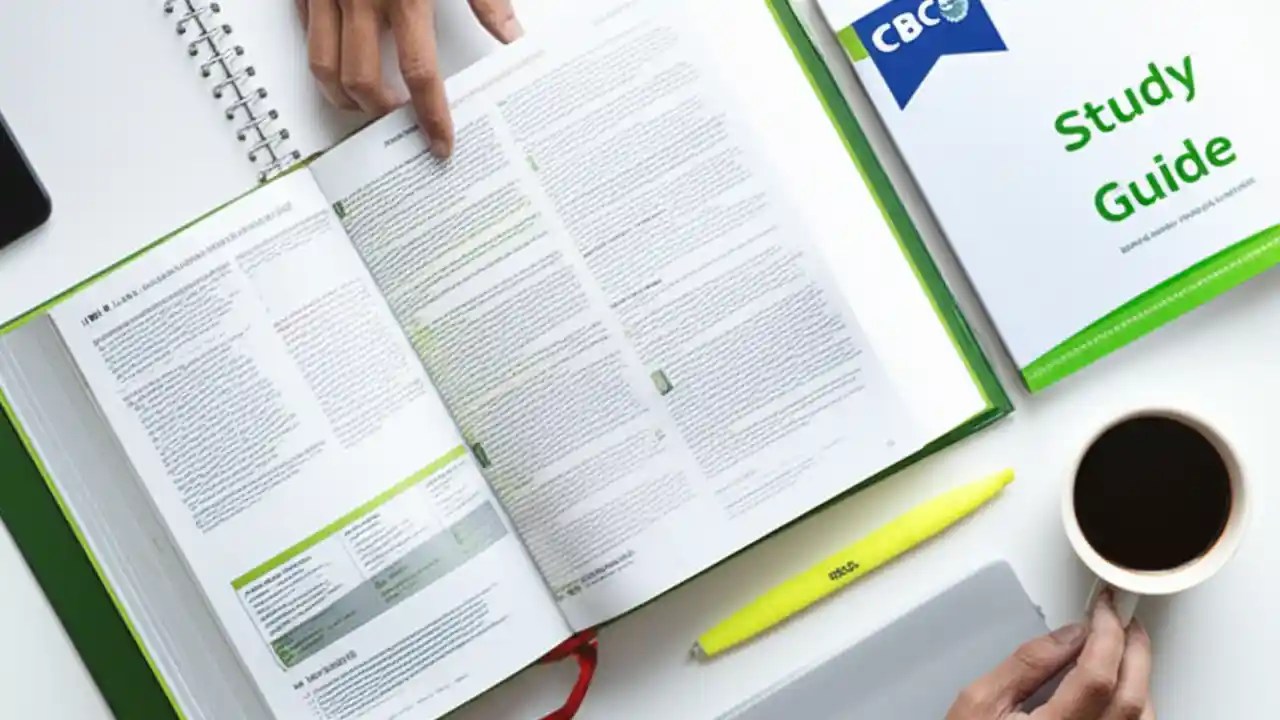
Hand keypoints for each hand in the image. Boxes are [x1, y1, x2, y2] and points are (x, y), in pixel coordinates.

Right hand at [297, 0, 522, 156]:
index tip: (441, 143)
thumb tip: (511, 37)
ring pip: (323, 66)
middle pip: (363, 82)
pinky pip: (305, 31)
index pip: (421, 74)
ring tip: (368, 105)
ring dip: (344, 98)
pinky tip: (341, 62)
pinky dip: (321, 56)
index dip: (432, 117)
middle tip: (402, 122)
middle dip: (382, 114)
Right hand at [947, 592, 1153, 718]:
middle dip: (1134, 650)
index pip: (1098, 677)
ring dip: (1140, 678)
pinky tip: (1121, 687)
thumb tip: (1070, 634)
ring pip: (1143, 719)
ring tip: (1122, 648)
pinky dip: (1136, 705)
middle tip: (1123, 620)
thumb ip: (1026, 664)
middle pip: (1133, 698)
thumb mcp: (980, 701)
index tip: (1104, 609)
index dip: (1107, 635)